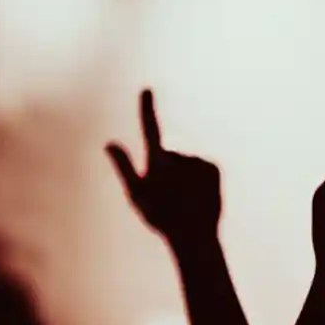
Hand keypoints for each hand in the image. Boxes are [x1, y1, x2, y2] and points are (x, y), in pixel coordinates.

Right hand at [107, 90, 221, 243]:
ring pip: (187, 162)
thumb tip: (109, 142)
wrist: (194, 235)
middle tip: (168, 194)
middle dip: (167, 168)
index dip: (147, 108)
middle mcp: (180, 156)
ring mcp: (199, 161)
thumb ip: (123, 165)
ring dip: (184, 175)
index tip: (147, 89)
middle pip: (169, 154)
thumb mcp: (136, 193)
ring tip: (185, 197)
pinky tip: (199, 194)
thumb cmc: (159, 217)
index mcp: (157, 161)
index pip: (150, 128)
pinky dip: (200, 177)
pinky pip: (202, 166)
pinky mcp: (214, 167)